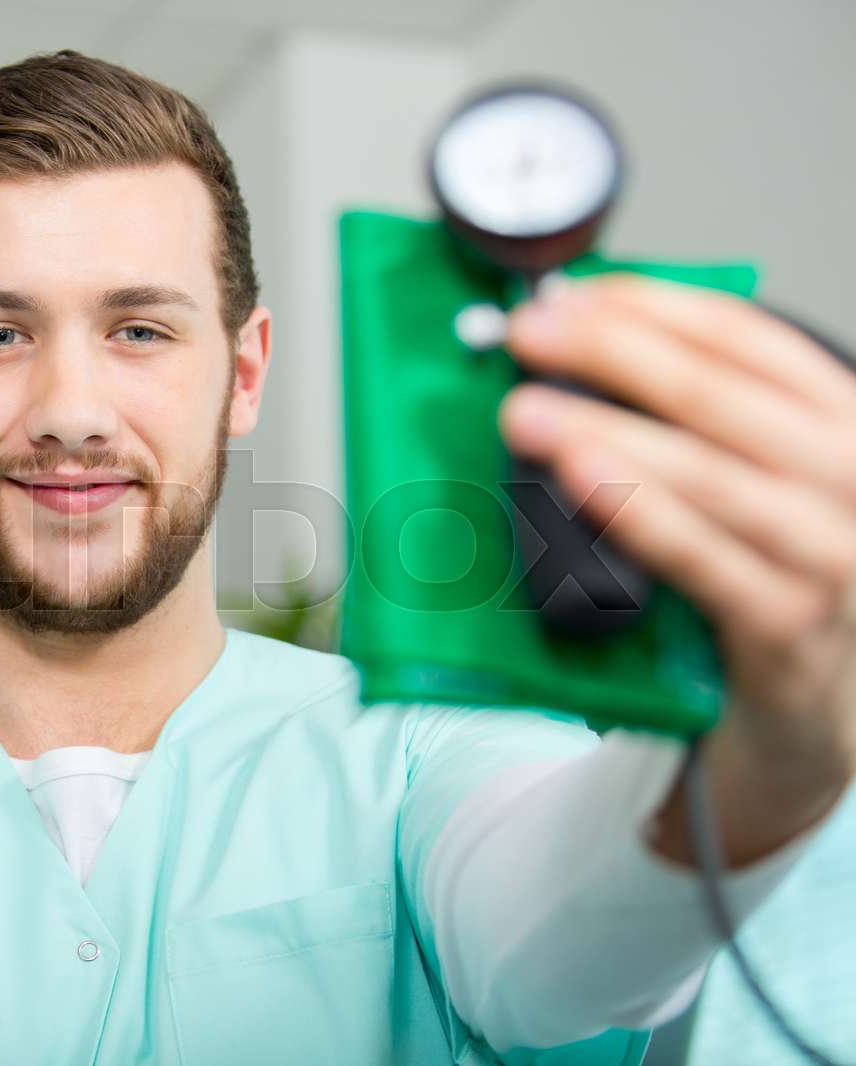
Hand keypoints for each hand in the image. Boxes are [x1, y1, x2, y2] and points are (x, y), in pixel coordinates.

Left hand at [499, 276, 855, 857]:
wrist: (808, 733)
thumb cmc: (769, 597)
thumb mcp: (751, 499)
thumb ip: (692, 434)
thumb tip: (574, 364)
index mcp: (843, 431)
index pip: (750, 343)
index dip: (656, 308)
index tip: (573, 294)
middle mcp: (853, 484)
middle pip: (727, 397)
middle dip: (620, 354)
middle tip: (529, 334)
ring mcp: (833, 563)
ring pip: (717, 476)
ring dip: (612, 434)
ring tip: (526, 410)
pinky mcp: (790, 637)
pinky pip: (710, 566)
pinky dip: (644, 517)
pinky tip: (584, 481)